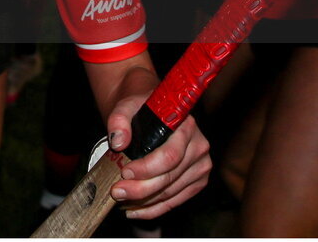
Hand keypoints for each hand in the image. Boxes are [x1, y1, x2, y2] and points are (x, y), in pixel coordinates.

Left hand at [105, 97, 210, 219]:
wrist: (155, 114)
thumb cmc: (142, 110)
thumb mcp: (127, 106)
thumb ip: (119, 120)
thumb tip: (118, 142)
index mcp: (186, 127)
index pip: (169, 156)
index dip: (147, 168)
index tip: (125, 171)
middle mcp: (199, 147)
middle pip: (170, 177)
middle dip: (141, 189)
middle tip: (116, 192)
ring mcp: (201, 167)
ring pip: (171, 192)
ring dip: (144, 201)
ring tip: (121, 200)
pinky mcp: (197, 181)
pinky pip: (176, 200)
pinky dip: (154, 208)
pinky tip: (134, 210)